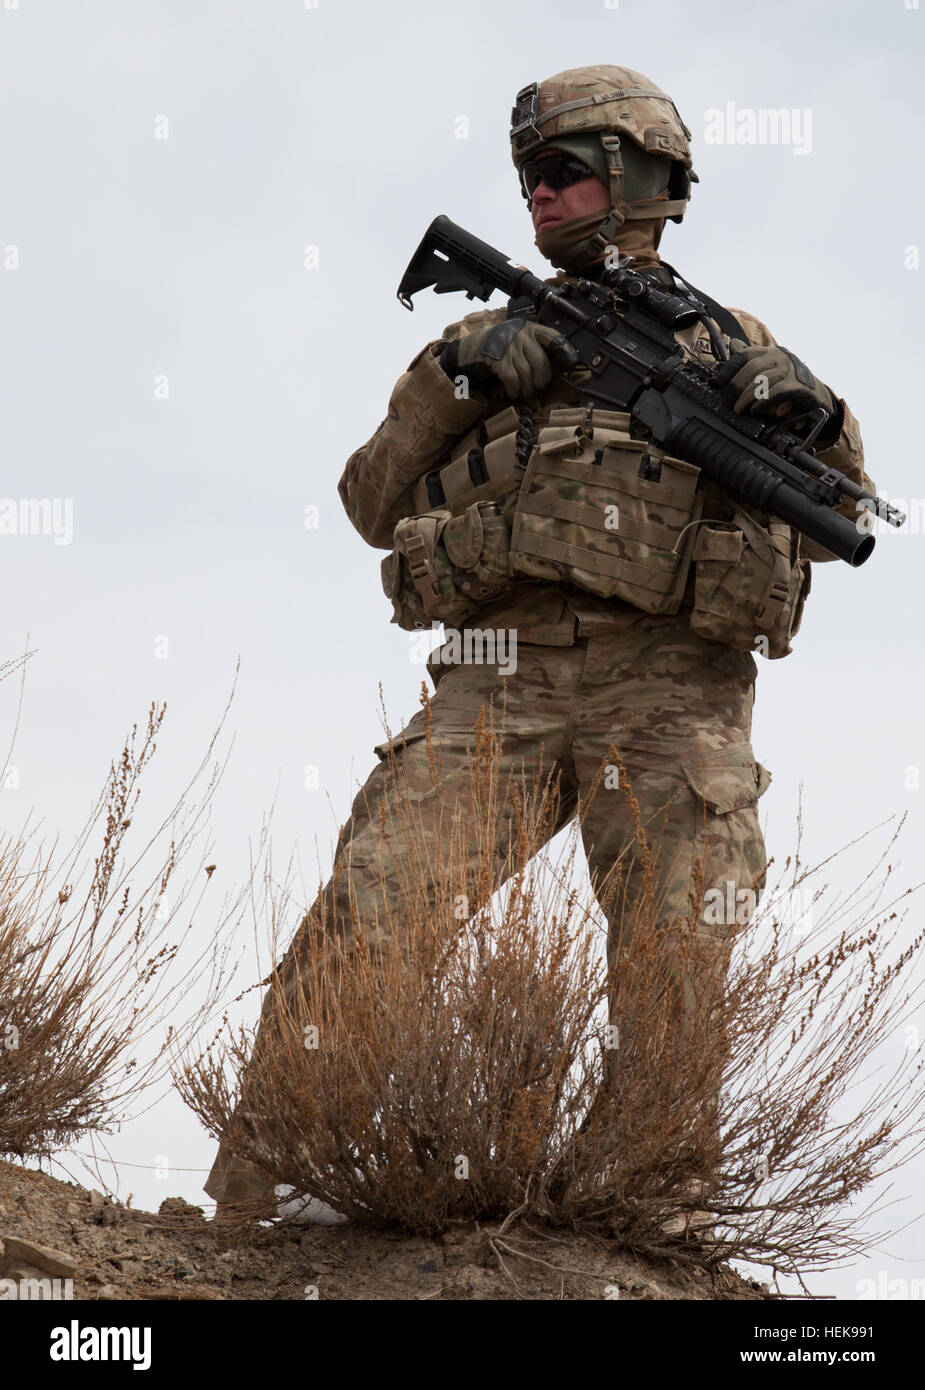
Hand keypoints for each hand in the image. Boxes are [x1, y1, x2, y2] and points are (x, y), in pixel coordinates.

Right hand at [441, 317, 578, 399]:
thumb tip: (555, 367)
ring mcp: (508, 346)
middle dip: (541, 380)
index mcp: (529, 328)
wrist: (474, 346)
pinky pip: (512, 379)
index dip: (565, 350)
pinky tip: (513, 393)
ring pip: (526, 373)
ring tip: (526, 393)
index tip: (573, 363)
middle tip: (539, 388)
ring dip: (527, 388)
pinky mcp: (498, 359)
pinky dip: (514, 389)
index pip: (552, 337)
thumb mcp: (519, 339)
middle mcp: (520, 334)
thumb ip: (534, 345)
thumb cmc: (502, 347)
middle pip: (540, 362)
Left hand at [714, 339, 835, 424]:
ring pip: (762, 380)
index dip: (729, 369)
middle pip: (751, 368)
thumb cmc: (788, 382)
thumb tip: (733, 344)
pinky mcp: (798, 386)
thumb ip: (751, 358)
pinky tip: (755, 409)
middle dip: (736, 386)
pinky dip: (763, 401)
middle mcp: (780, 358)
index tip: (719, 383)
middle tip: (729, 402)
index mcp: (770, 352)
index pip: (744, 355)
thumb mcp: (769, 368)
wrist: (817, 395)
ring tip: (739, 409)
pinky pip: (777, 391)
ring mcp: (790, 370)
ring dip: (747, 396)